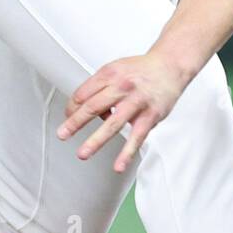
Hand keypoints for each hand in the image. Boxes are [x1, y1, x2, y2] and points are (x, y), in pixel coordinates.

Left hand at [57, 52, 189, 172]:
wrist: (170, 66)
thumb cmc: (140, 70)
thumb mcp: (115, 68)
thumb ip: (99, 87)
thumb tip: (82, 108)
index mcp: (109, 74)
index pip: (83, 93)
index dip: (72, 108)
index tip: (67, 117)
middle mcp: (122, 86)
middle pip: (93, 107)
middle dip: (75, 123)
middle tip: (63, 135)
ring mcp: (136, 102)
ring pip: (112, 124)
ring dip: (95, 141)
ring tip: (83, 153)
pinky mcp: (150, 116)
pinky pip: (136, 137)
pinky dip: (127, 153)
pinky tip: (118, 165)